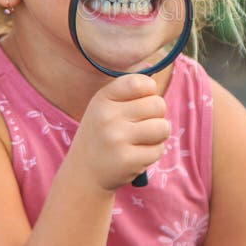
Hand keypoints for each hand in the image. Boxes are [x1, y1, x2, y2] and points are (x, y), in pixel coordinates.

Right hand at [75, 74, 169, 191]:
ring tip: (141, 139)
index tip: (141, 101)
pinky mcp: (127, 161)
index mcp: (103, 98)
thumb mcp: (105, 105)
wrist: (83, 173)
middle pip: (158, 105)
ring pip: (163, 127)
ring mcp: (117, 139)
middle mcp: (107, 117)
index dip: (150, 91)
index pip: (141, 83)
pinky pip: (158, 150)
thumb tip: (152, 72)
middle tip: (140, 125)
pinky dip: (152, 152)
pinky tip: (135, 154)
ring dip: (158, 134)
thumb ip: (129, 89)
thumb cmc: (102, 133)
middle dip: (156, 115)